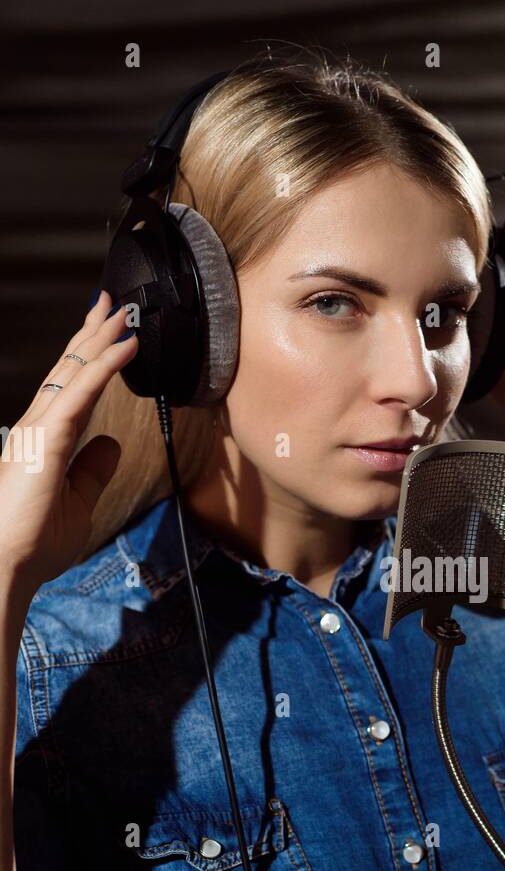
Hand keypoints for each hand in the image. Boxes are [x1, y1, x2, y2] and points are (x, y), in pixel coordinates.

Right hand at [1, 292, 137, 605]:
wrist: (5, 566)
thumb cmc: (33, 542)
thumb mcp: (78, 501)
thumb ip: (93, 469)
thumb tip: (112, 442)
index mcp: (43, 439)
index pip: (70, 388)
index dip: (91, 357)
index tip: (110, 331)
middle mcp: (37, 426)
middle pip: (68, 369)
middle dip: (93, 334)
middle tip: (113, 304)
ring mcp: (39, 429)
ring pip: (74, 372)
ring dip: (101, 339)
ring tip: (123, 312)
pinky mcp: (46, 440)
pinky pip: (82, 393)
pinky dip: (106, 367)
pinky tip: (126, 347)